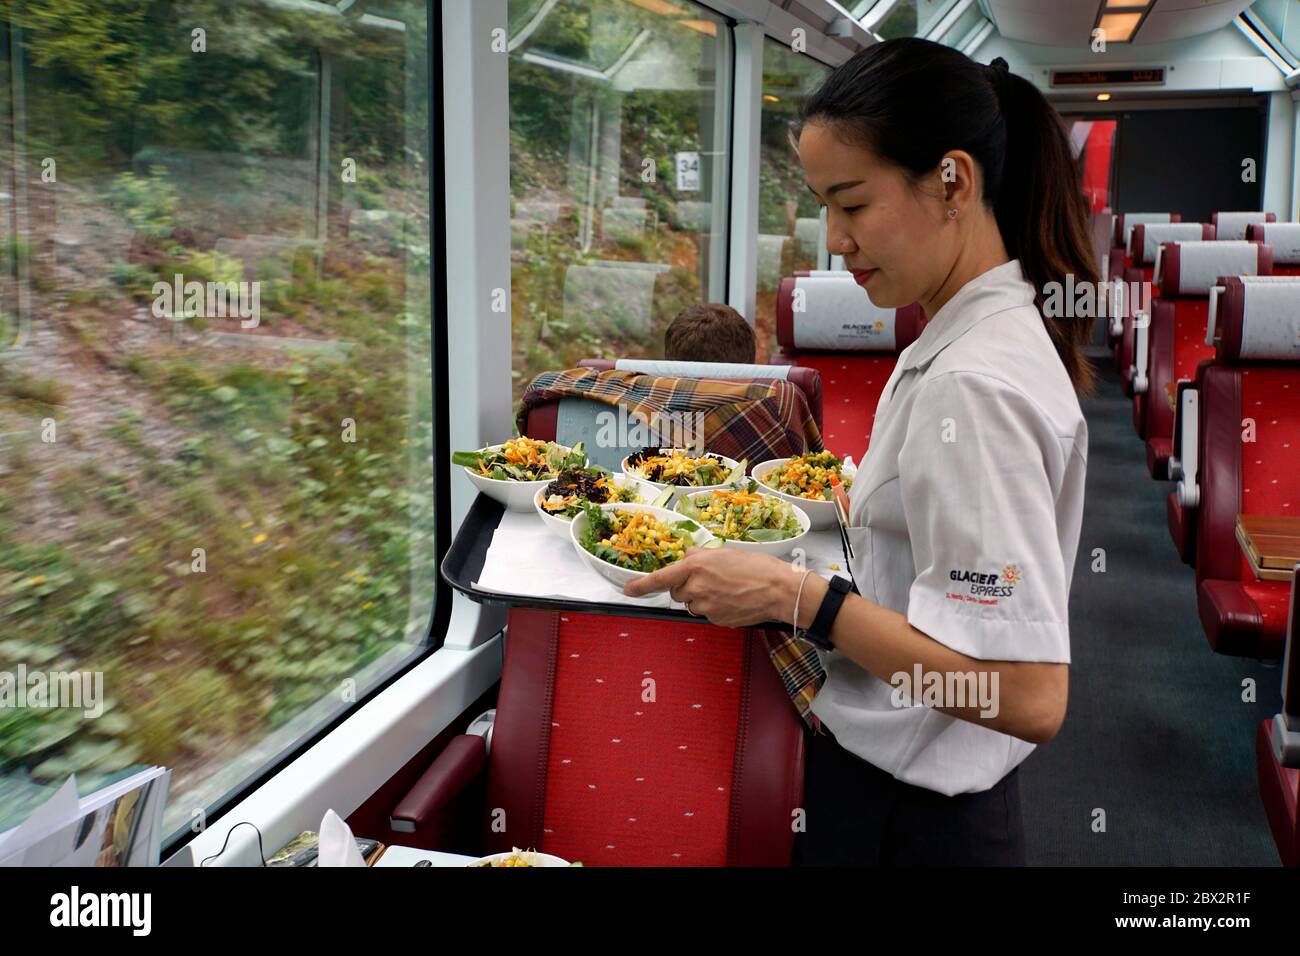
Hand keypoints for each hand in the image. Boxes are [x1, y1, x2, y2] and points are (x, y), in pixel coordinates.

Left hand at [622, 546, 793, 628]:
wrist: (778, 590)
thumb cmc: (756, 567)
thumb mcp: (724, 552)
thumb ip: (700, 556)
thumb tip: (688, 557)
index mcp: (695, 566)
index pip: (660, 578)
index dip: (641, 585)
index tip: (628, 590)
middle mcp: (696, 588)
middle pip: (677, 592)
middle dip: (686, 587)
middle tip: (709, 579)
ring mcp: (705, 607)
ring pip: (691, 604)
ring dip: (701, 597)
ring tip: (726, 589)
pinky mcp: (715, 620)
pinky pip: (706, 613)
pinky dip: (714, 607)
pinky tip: (732, 600)